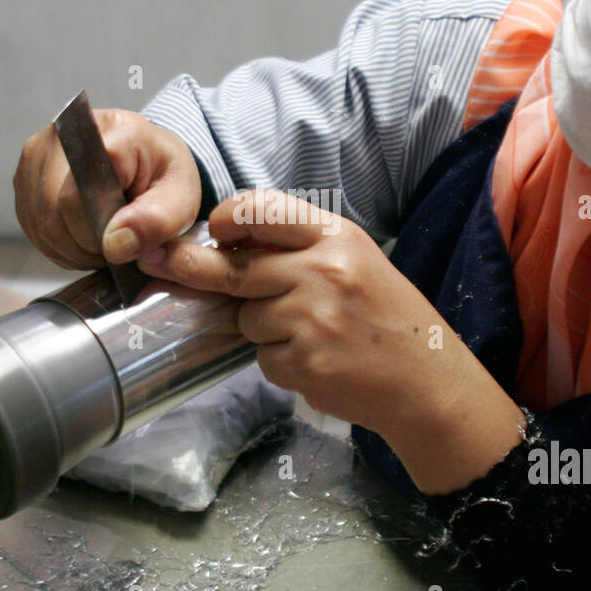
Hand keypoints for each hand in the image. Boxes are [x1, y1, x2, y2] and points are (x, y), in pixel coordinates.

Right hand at [13, 110, 201, 270]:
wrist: (149, 160)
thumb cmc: (164, 175)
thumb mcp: (181, 199)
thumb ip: (155, 222)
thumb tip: (114, 244)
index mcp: (110, 133)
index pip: (79, 198)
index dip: (98, 233)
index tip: (123, 241)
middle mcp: (64, 134)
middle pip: (53, 212)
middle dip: (83, 245)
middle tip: (113, 248)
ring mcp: (38, 152)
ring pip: (39, 222)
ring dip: (69, 248)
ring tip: (101, 241)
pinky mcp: (26, 173)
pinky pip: (30, 224)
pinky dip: (55, 243)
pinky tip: (81, 237)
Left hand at [137, 188, 526, 493]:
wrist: (428, 381)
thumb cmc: (388, 318)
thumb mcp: (354, 261)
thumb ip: (299, 249)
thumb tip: (226, 246)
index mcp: (336, 237)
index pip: (261, 209)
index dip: (226, 219)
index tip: (214, 232)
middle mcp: (323, 271)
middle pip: (235, 268)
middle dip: (196, 270)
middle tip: (162, 264)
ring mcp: (313, 318)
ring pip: (247, 319)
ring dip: (264, 331)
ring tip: (310, 336)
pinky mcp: (306, 362)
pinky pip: (263, 359)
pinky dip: (281, 364)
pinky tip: (317, 362)